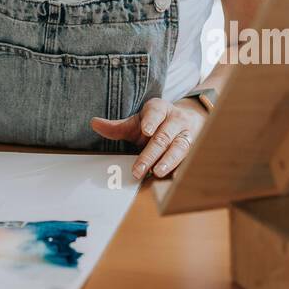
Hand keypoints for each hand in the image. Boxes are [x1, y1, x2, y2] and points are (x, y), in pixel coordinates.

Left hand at [91, 97, 205, 179]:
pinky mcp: (195, 150)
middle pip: (163, 136)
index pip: (156, 113)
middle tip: (138, 169)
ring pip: (180, 148)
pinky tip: (176, 178)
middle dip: (151, 154)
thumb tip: (94, 123)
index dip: (151, 121)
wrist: (188, 120)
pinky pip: (190, 159)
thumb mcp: (137, 122)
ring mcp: (187, 135)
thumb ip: (117, 127)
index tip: (145, 130)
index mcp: (160, 109)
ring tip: (158, 172)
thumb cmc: (156, 123)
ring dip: (169, 161)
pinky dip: (183, 169)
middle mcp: (176, 120)